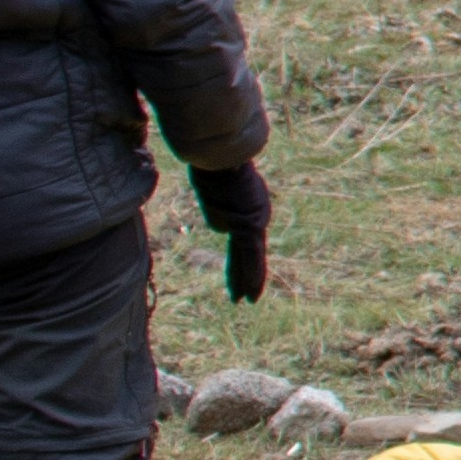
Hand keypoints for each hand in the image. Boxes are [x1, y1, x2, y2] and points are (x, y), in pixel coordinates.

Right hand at [190, 161, 272, 304]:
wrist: (222, 160)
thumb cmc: (214, 165)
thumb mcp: (214, 182)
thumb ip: (215, 192)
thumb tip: (207, 192)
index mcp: (246, 211)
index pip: (242, 242)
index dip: (240, 260)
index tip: (237, 275)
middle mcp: (253, 218)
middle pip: (246, 253)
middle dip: (244, 275)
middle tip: (246, 296)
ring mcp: (252, 224)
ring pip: (250, 259)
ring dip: (247, 281)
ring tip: (246, 300)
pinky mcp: (250, 227)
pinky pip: (250, 256)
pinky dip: (251, 275)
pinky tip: (251, 291)